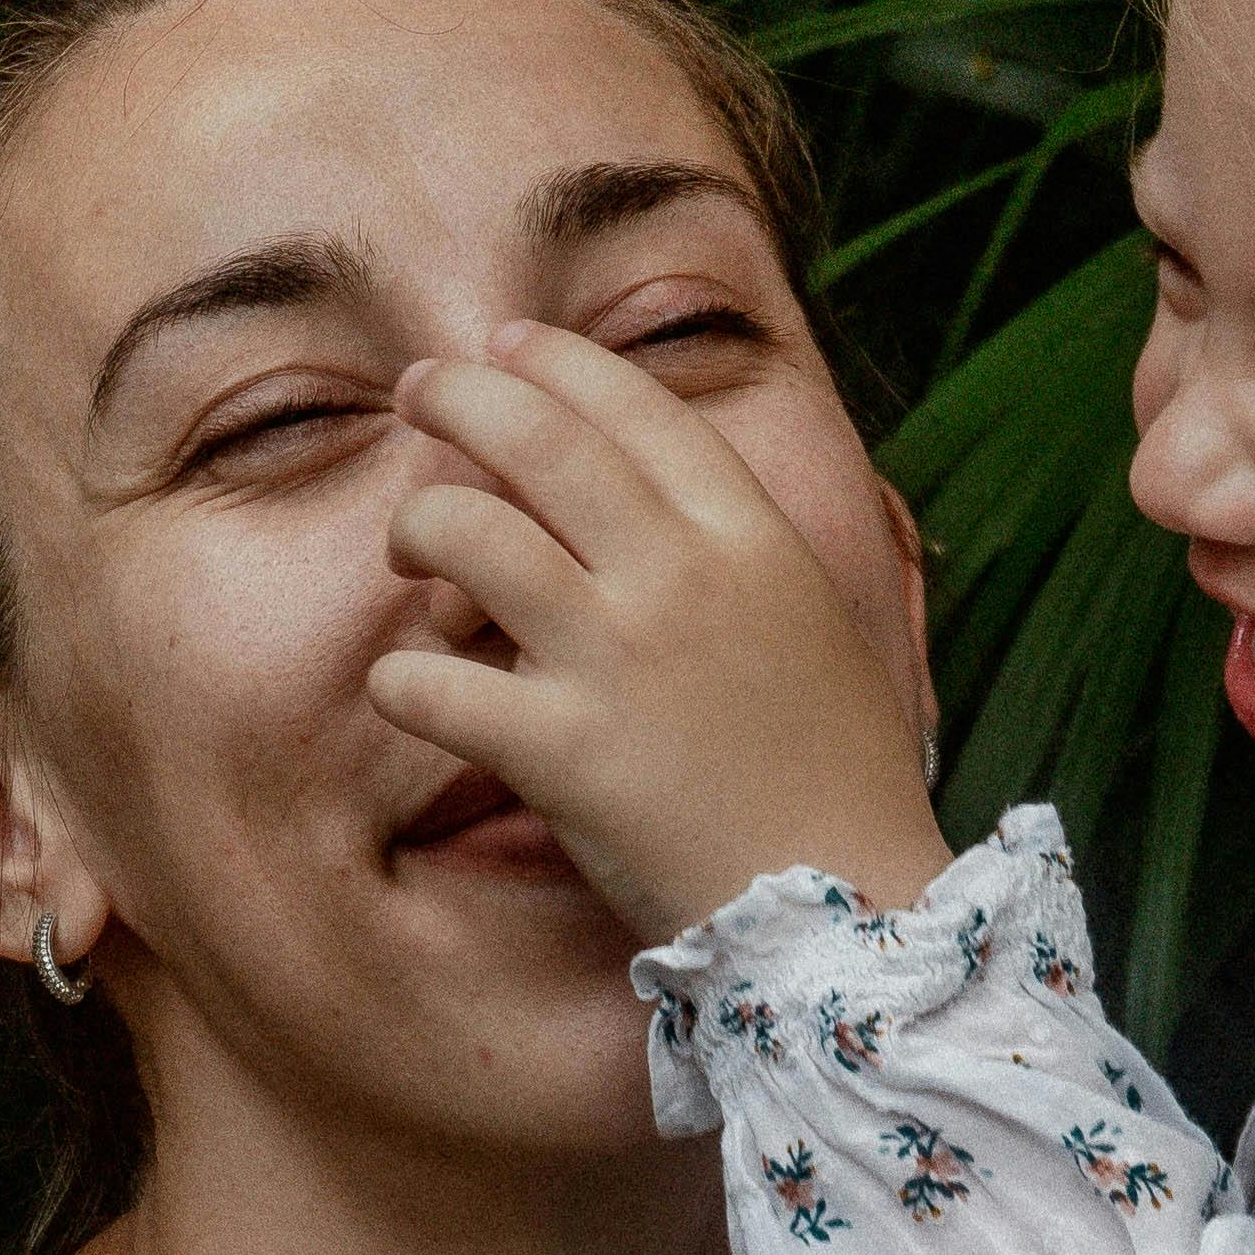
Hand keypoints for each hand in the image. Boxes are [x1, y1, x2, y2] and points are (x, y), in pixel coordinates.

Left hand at [370, 321, 947, 941]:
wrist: (853, 909)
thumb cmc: (836, 778)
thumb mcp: (819, 628)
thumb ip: (745, 554)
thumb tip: (668, 497)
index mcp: (752, 539)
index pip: (637, 408)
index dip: (557, 362)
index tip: (506, 345)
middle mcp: (680, 577)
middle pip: (536, 438)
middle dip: (459, 397)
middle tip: (416, 390)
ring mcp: (616, 660)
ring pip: (465, 535)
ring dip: (416, 528)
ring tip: (409, 552)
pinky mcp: (559, 753)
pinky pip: (429, 683)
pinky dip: (402, 679)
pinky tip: (409, 688)